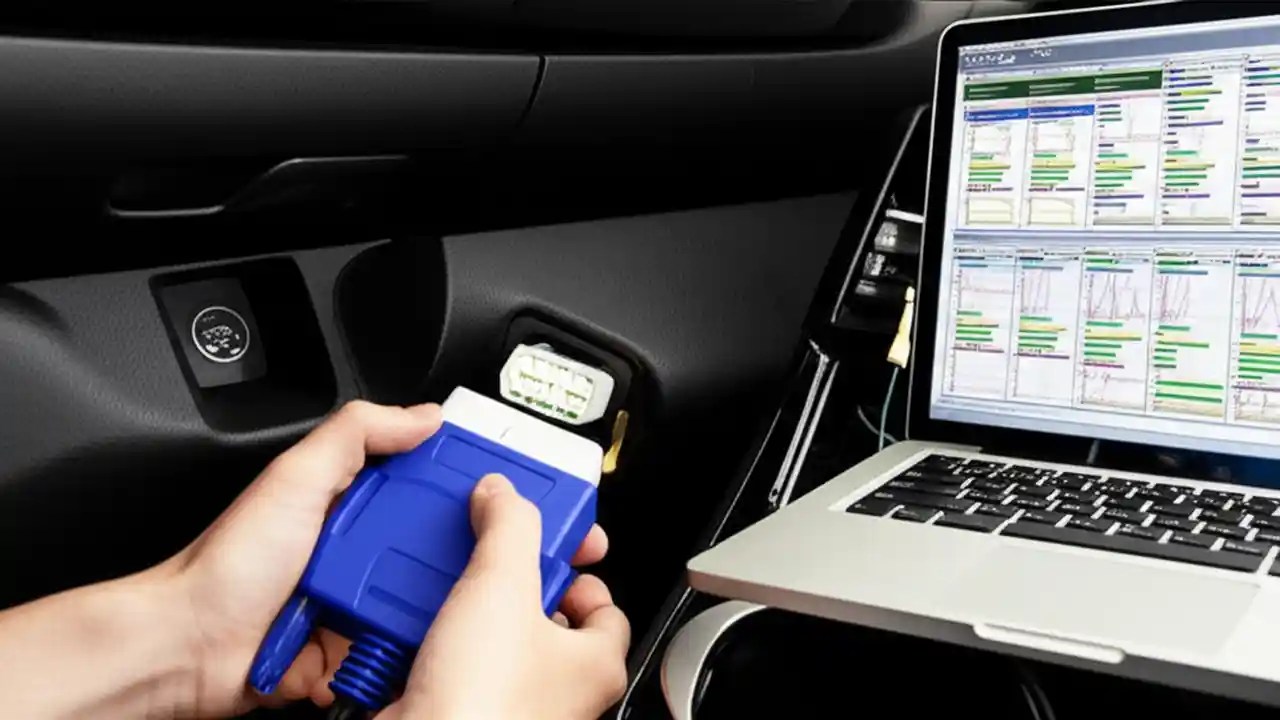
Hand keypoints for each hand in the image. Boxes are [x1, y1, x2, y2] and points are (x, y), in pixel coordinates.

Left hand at [160, 400, 444, 716]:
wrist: (187, 647)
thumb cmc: (227, 565)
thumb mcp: (296, 477)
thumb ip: (357, 433)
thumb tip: (421, 415)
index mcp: (342, 502)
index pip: (412, 485)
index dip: (447, 487)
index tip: (483, 492)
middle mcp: (347, 552)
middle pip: (421, 553)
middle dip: (435, 566)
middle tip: (444, 570)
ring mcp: (344, 605)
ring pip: (407, 609)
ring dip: (409, 618)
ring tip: (398, 615)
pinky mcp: (340, 654)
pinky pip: (382, 657)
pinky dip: (381, 660)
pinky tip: (372, 650)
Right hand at [378, 474, 629, 719]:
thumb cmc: (483, 704)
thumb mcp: (503, 584)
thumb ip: (509, 526)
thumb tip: (506, 493)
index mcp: (595, 663)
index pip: (603, 602)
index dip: (575, 563)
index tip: (546, 536)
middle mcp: (557, 691)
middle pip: (539, 612)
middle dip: (508, 579)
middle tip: (486, 553)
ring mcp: (506, 702)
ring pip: (488, 635)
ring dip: (462, 604)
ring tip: (442, 579)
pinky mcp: (455, 708)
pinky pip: (445, 659)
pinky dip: (427, 635)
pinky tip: (410, 619)